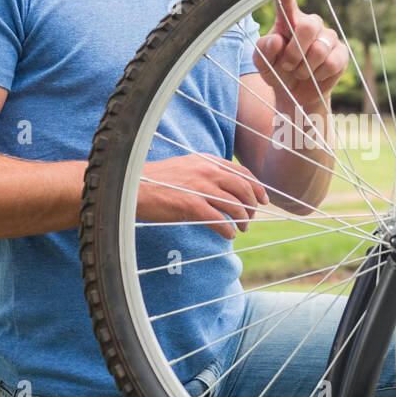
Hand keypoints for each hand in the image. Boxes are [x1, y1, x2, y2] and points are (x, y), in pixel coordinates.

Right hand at [138, 153, 268, 239]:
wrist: (132, 185)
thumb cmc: (156, 180)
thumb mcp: (185, 167)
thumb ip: (205, 172)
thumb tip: (224, 185)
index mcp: (207, 161)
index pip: (242, 172)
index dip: (257, 187)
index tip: (263, 199)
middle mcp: (207, 171)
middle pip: (244, 189)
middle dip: (253, 206)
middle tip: (252, 218)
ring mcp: (200, 188)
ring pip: (234, 206)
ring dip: (242, 220)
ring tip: (242, 229)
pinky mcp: (191, 205)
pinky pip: (219, 221)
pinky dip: (228, 230)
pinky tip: (229, 235)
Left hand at [253, 0, 347, 108]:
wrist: (296, 95)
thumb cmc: (278, 71)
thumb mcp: (263, 64)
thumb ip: (263, 51)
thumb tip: (277, 40)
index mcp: (289, 20)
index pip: (288, 1)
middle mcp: (311, 23)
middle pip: (307, 27)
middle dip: (294, 53)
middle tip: (287, 65)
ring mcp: (328, 36)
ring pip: (319, 49)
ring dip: (305, 68)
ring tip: (300, 73)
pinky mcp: (342, 53)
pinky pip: (332, 63)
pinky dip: (319, 75)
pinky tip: (315, 76)